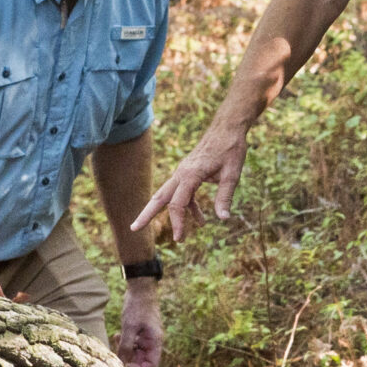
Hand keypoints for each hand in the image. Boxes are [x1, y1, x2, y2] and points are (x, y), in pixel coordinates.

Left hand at [115, 280, 164, 366]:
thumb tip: (121, 362)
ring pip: (136, 351)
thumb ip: (126, 346)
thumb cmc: (138, 306)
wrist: (140, 288)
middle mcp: (153, 341)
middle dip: (129, 357)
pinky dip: (125, 341)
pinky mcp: (141, 331)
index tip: (125, 363)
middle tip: (117, 349)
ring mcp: (147, 336)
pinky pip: (134, 343)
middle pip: (143, 359)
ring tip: (117, 337)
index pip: (152, 365)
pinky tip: (118, 334)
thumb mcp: (129, 327)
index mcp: (155, 341)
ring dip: (125, 348)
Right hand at [131, 124, 247, 243]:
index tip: (179, 238)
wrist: (227, 128)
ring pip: (168, 196)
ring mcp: (183, 173)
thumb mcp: (232, 174)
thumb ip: (225, 197)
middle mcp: (182, 174)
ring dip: (168, 215)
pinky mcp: (188, 173)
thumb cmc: (230, 149)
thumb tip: (223, 219)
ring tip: (176, 237)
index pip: (178, 203)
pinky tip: (200, 220)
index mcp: (190, 175)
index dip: (177, 222)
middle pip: (159, 197)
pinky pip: (183, 194)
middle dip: (146, 214)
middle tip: (134, 229)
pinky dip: (189, 207)